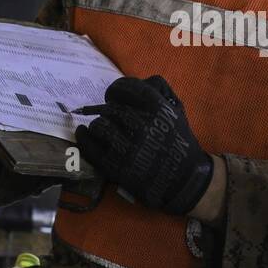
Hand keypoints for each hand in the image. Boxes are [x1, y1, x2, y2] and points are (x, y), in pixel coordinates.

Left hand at [75, 75, 212, 215]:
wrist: (184, 181)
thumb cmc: (178, 143)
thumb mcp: (176, 112)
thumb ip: (158, 91)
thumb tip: (129, 86)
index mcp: (158, 110)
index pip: (126, 88)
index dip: (116, 90)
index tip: (114, 96)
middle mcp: (143, 126)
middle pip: (111, 108)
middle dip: (108, 111)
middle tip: (110, 117)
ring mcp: (128, 148)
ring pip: (99, 125)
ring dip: (98, 125)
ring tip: (102, 129)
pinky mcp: (115, 167)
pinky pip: (90, 146)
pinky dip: (83, 137)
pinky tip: (83, 133)